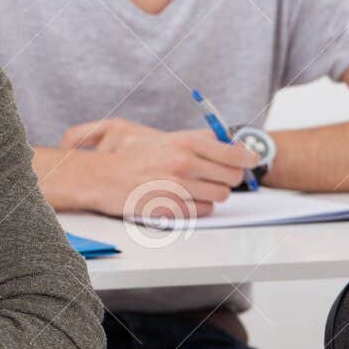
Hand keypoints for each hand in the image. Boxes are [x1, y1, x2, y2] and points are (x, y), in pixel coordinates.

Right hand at [61, 117, 259, 217]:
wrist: (101, 177)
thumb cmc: (128, 156)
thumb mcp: (160, 137)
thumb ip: (195, 139)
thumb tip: (229, 144)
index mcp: (184, 142)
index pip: (234, 152)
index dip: (247, 158)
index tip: (248, 160)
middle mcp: (184, 164)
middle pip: (232, 176)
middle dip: (229, 177)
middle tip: (218, 176)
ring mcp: (179, 188)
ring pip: (221, 195)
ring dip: (213, 193)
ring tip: (196, 188)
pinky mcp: (172, 208)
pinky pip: (204, 211)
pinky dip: (199, 207)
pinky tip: (184, 199)